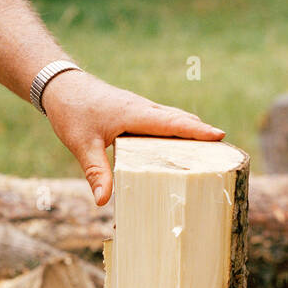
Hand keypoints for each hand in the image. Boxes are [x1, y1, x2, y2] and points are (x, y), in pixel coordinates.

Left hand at [41, 70, 224, 205]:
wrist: (61, 86)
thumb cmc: (72, 112)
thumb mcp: (81, 145)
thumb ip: (95, 172)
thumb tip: (103, 201)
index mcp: (134, 114)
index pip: (171, 123)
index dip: (196, 130)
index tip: (220, 136)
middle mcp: (142, 108)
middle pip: (179, 119)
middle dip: (202, 133)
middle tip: (226, 150)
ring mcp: (140, 109)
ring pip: (173, 118)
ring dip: (192, 130)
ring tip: (212, 150)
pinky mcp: (135, 112)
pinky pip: (163, 120)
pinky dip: (177, 129)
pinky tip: (181, 144)